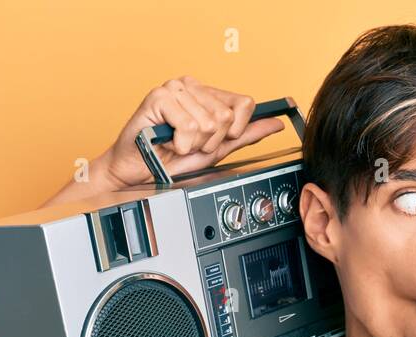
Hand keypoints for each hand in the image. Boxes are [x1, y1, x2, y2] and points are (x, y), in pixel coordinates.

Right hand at [95, 77, 288, 188]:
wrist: (139, 171)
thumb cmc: (172, 158)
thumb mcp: (217, 149)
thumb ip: (245, 135)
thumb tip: (275, 123)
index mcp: (208, 93)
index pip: (244, 103)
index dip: (234, 130)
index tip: (216, 140)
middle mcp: (192, 85)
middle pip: (225, 117)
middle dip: (210, 141)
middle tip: (190, 144)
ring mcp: (175, 88)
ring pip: (207, 123)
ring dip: (193, 144)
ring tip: (177, 143)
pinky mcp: (159, 96)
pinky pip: (188, 125)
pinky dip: (180, 143)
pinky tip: (169, 141)